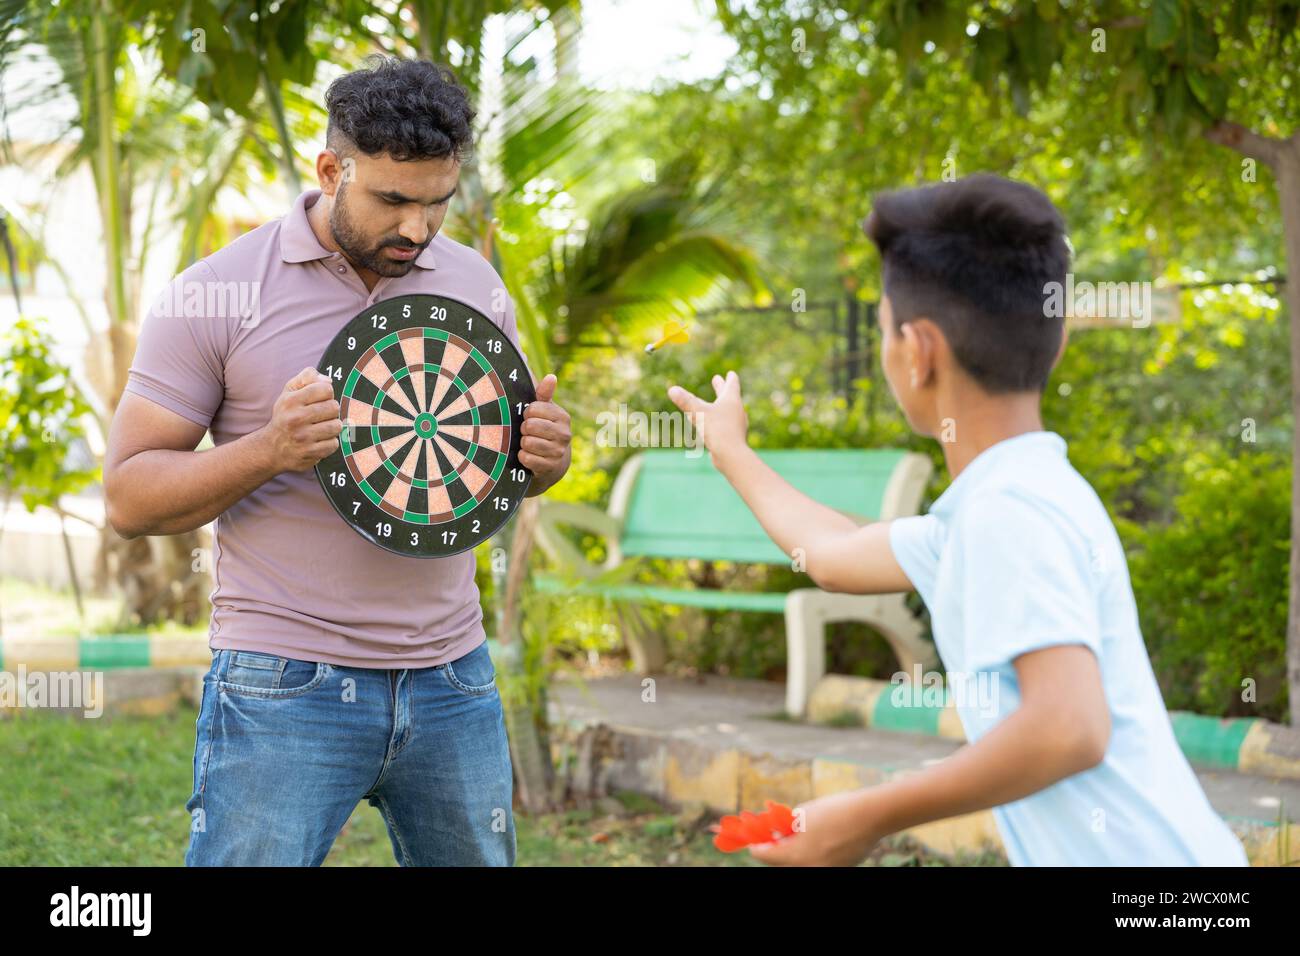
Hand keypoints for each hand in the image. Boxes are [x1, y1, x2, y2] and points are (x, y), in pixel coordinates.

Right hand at [257, 367, 342, 472]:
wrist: (271, 448)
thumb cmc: (285, 416)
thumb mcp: (289, 392)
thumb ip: (307, 378)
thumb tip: (328, 380)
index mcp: (290, 401)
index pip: (325, 389)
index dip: (326, 393)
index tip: (319, 399)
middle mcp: (295, 419)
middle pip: (334, 407)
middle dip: (330, 410)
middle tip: (320, 415)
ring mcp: (303, 437)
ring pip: (336, 426)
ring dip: (332, 426)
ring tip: (321, 427)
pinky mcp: (310, 453)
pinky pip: (334, 444)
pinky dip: (329, 442)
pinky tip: (318, 440)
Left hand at [520, 373, 570, 491]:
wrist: (554, 461)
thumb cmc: (545, 429)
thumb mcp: (545, 411)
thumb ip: (544, 393)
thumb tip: (551, 377)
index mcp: (562, 417)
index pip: (533, 409)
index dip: (526, 414)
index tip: (528, 417)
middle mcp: (564, 434)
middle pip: (529, 426)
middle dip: (524, 429)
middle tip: (527, 432)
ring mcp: (558, 451)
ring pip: (528, 443)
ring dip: (523, 444)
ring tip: (528, 444)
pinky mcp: (550, 467)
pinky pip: (527, 458)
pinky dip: (523, 457)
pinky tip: (528, 455)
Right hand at [667, 370, 749, 466]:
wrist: (731, 454)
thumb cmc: (716, 429)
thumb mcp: (698, 413)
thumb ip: (685, 401)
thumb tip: (671, 389)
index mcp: (731, 400)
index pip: (732, 384)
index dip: (730, 378)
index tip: (731, 373)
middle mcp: (737, 410)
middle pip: (729, 396)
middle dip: (721, 388)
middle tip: (717, 379)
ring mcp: (737, 424)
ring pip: (728, 411)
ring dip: (721, 405)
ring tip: (715, 404)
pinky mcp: (733, 437)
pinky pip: (726, 425)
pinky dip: (719, 421)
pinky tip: (714, 426)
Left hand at [748, 789, 883, 866]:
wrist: (869, 817)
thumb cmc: (834, 811)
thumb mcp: (803, 814)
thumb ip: (786, 826)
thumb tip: (777, 832)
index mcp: (794, 856)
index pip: (764, 856)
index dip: (756, 846)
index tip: (753, 842)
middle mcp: (807, 869)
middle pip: (780, 865)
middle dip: (774, 853)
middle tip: (773, 840)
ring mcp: (823, 872)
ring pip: (798, 867)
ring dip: (792, 855)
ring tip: (793, 839)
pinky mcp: (837, 870)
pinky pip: (815, 865)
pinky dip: (809, 857)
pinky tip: (813, 843)